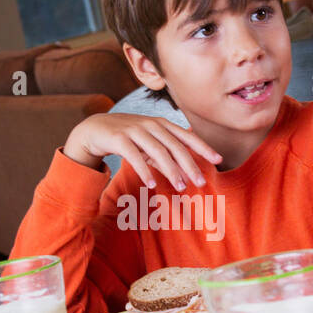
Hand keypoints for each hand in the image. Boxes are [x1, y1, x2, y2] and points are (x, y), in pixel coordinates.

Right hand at [63, 113, 221, 189]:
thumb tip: (186, 172)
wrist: (94, 130)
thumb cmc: (126, 138)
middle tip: (201, 182)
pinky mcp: (119, 138)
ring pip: (158, 151)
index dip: (203, 147)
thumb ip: (165, 154)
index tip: (218, 160)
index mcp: (161, 124)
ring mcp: (134, 130)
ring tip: (180, 187)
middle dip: (190, 165)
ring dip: (171, 170)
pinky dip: (145, 170)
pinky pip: (135, 156)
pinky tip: (152, 184)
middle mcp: (151, 125)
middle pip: (175, 146)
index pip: (186, 136)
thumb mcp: (148, 143)